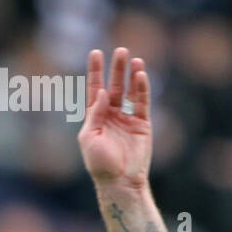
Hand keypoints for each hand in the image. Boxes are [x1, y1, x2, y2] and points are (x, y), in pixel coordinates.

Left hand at [79, 47, 151, 188]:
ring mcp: (127, 119)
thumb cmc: (100, 164)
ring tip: (134, 59)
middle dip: (116, 69)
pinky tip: (141, 75)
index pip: (94, 90)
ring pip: (129, 91)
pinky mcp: (141, 124)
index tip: (95, 53)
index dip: (95, 72)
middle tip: (120, 50)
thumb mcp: (89, 138)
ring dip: (131, 75)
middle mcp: (111, 116)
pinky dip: (142, 88)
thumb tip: (101, 93)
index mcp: (95, 119)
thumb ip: (94, 115)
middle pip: (114, 86)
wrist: (120, 182)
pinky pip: (142, 102)